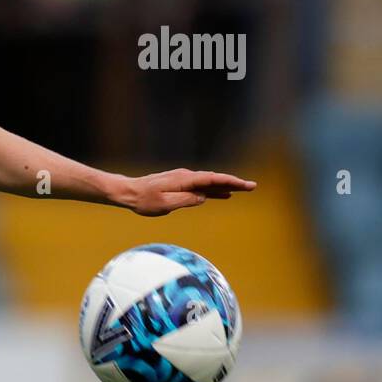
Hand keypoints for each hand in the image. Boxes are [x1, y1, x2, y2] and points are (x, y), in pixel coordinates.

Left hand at [120, 169, 256, 216]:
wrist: (129, 192)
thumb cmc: (144, 201)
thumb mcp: (164, 204)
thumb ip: (185, 200)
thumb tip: (202, 197)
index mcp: (184, 180)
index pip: (212, 179)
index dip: (230, 181)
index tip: (245, 185)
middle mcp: (185, 176)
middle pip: (214, 179)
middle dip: (234, 182)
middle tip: (252, 187)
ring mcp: (183, 179)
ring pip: (209, 182)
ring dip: (226, 186)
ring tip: (243, 190)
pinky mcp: (180, 184)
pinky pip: (201, 186)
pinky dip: (213, 189)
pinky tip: (223, 194)